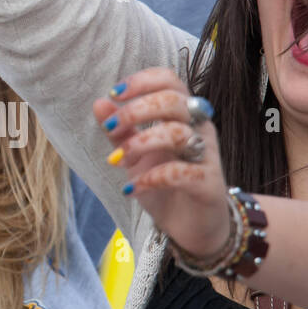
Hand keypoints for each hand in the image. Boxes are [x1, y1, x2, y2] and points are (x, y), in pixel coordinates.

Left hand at [94, 68, 231, 257]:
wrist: (193, 228)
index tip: (113, 94)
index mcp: (183, 116)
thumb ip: (120, 131)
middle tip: (110, 128)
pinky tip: (133, 188)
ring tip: (119, 161)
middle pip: (173, 101)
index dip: (142, 81)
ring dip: (140, 143)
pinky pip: (181, 172)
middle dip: (136, 111)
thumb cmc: (166, 185)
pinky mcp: (208, 184)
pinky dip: (152, 178)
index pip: (170, 80)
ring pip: (177, 133)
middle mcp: (199, 129)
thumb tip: (99, 103)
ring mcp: (207, 155)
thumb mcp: (136, 156)